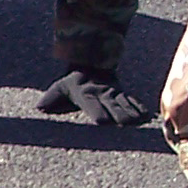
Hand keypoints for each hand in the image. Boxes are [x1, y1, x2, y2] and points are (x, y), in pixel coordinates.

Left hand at [35, 70, 152, 126]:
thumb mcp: (59, 88)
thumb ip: (50, 99)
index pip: (93, 105)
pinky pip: (133, 101)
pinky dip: (140, 108)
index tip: (103, 121)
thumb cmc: (73, 83)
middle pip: (113, 106)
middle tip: (126, 123)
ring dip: (133, 113)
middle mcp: (103, 95)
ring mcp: (115, 94)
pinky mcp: (123, 94)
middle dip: (119, 114)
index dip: (97, 112)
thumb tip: (39, 108)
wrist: (91, 64)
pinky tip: (148, 117)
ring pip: (125, 104)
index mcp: (87, 96)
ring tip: (141, 122)